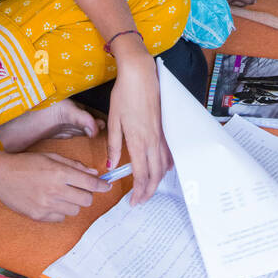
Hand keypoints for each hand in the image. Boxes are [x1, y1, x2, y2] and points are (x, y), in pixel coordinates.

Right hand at [0, 149, 108, 221]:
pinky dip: (61, 210)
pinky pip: (60, 217)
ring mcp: (47, 205)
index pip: (90, 183)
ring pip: (75, 210)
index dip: (102, 186)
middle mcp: (55, 190)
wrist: (0, 175)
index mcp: (59, 173)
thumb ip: (74, 165)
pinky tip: (52, 201)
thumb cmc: (26, 162)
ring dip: (74, 202)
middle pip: (86, 200)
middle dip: (87, 194)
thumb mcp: (51, 156)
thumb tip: (94, 174)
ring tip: (63, 194)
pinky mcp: (39, 216)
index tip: (107, 186)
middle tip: (81, 189)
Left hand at [106, 39, 171, 204]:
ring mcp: (161, 134)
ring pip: (164, 166)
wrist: (140, 75)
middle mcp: (153, 141)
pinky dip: (165, 166)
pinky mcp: (165, 128)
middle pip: (155, 174)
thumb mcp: (113, 120)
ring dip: (158, 181)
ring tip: (149, 189)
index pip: (141, 175)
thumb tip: (109, 166)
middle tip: (140, 201)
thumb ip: (113, 145)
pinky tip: (162, 169)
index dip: (138, 192)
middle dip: (149, 192)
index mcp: (138, 140)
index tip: (133, 202)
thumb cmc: (124, 95)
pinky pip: (168, 153)